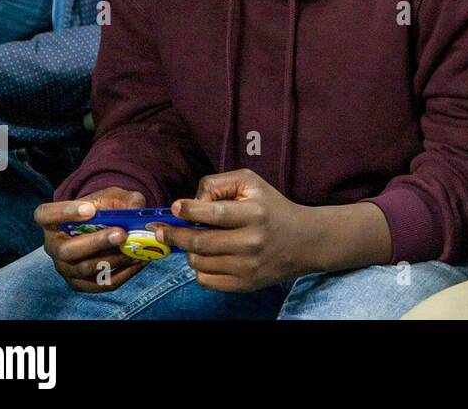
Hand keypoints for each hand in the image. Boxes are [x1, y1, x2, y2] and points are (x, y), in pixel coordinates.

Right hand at [36, 187, 146, 293]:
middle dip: (96, 243)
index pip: (45, 215)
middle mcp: (54, 246)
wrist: (106, 226)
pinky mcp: (80, 283)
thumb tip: (137, 209)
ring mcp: (65, 267)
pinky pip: (99, 284)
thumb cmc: (105, 209)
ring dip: (112, 259)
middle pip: (66, 250)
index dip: (64, 213)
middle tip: (121, 234)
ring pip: (84, 269)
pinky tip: (138, 262)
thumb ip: (126, 200)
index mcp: (53, 220)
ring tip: (135, 249)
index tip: (89, 209)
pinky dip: (122, 274)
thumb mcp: (115, 197)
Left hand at [159, 169, 312, 292]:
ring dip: (189, 251)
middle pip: (200, 242)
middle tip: (162, 230)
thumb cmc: (271, 207)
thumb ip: (218, 184)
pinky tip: (208, 257)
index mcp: (255, 213)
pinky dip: (199, 269)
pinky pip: (205, 281)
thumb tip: (188, 204)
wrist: (304, 241)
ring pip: (198, 262)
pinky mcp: (245, 285)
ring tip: (196, 241)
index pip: (214, 214)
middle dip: (174, 235)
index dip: (189, 211)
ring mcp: (248, 267)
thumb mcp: (250, 183)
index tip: (176, 208)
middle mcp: (252, 242)